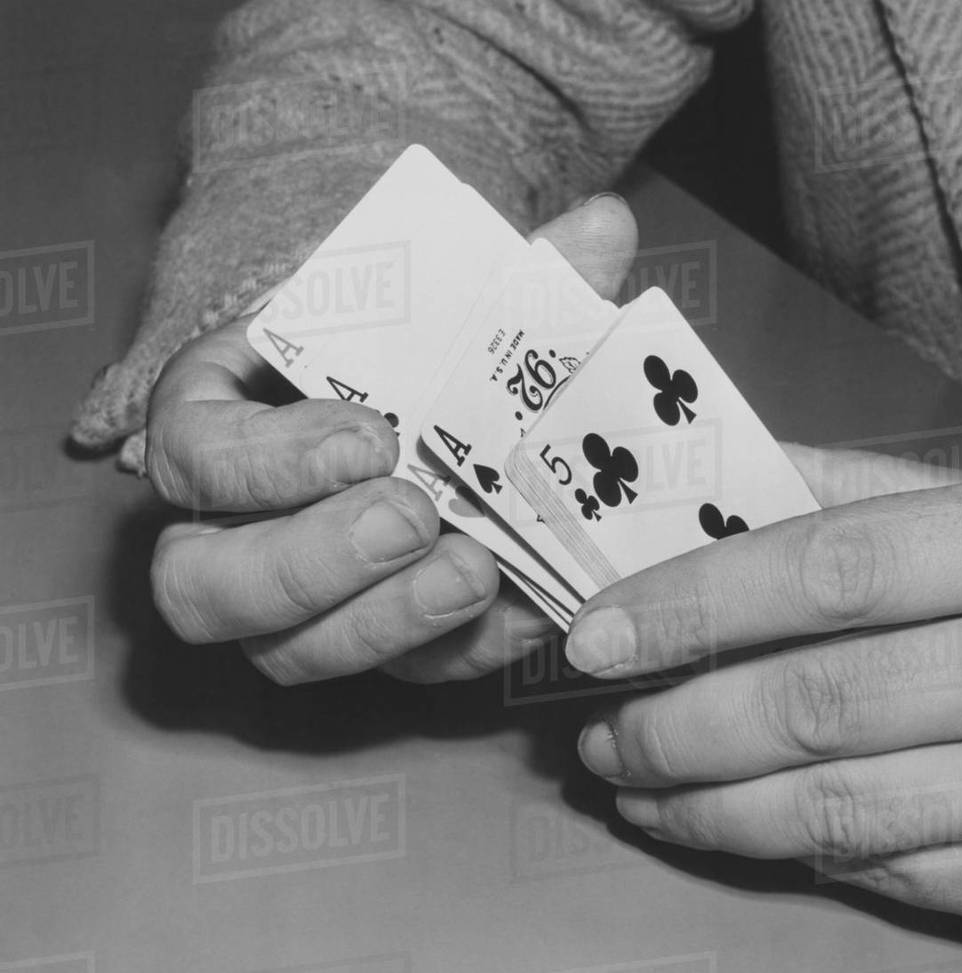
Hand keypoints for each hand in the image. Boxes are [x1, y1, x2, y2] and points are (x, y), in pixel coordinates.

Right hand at [145, 193, 637, 684]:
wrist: (443, 408)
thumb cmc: (422, 351)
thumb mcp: (452, 303)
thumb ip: (517, 275)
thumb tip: (603, 227)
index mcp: (226, 423)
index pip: (198, 456)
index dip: (271, 460)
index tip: (374, 436)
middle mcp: (235, 530)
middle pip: (204, 587)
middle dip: (310, 562)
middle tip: (414, 517)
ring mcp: (301, 604)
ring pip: (291, 652)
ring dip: (386, 622)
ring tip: (476, 571)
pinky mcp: (378, 643)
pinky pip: (405, 675)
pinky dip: (470, 648)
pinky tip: (530, 608)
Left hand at [565, 445, 961, 940]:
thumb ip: (871, 492)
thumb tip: (728, 483)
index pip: (826, 566)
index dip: (693, 601)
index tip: (599, 629)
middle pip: (812, 699)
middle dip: (674, 718)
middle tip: (600, 719)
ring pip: (827, 802)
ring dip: (700, 796)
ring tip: (630, 774)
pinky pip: (874, 863)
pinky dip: (772, 842)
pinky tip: (717, 821)